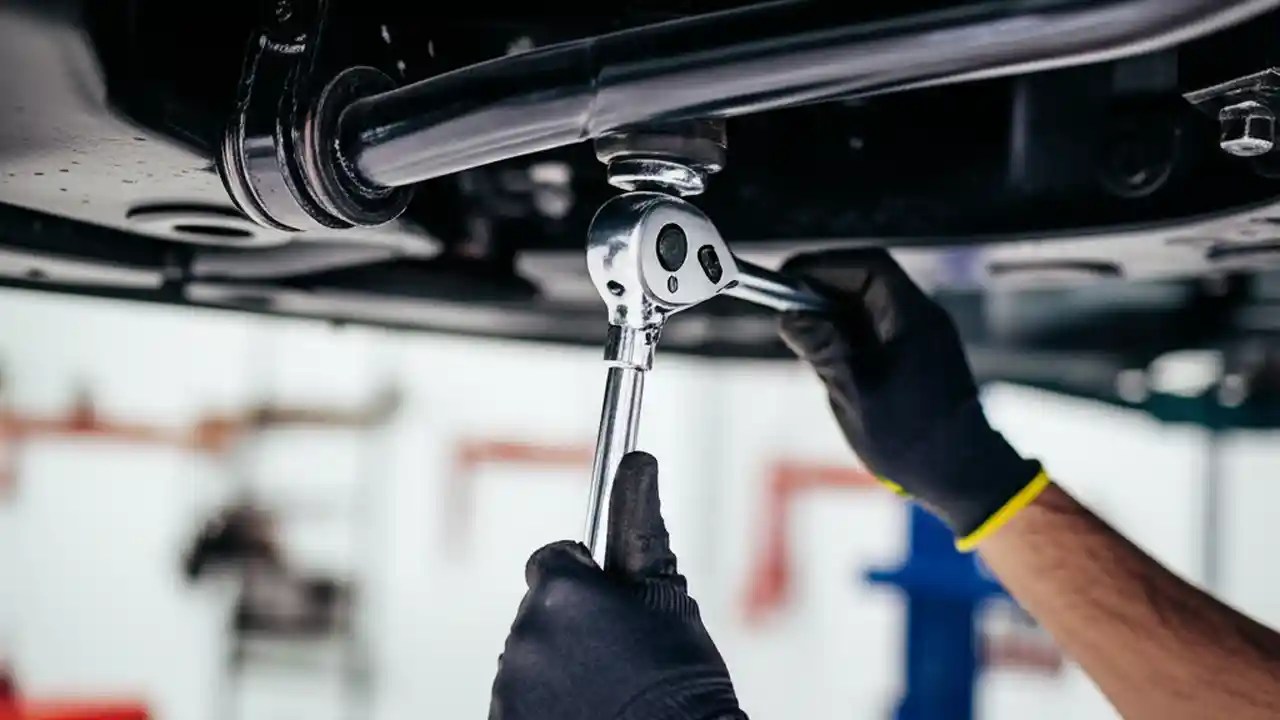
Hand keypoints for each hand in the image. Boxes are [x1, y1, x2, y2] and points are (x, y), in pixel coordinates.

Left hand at [489, 452, 744, 719]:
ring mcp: (510, 684)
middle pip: (544, 609)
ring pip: (533, 655)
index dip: (589, 579)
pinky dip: (548, 702)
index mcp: (561, 591)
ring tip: (610, 692)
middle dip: (576, 623)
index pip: (555, 558)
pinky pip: (522, 698)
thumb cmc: (679, 685)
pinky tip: (589, 710)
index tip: (614, 604)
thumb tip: (637, 466)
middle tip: (623, 654)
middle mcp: (525, 633)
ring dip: (561, 665)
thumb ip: (640, 528)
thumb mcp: (667, 598)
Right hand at [778, 249, 1046, 550]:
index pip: (868, 265)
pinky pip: (876, 326)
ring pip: (869, 303)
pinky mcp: (916, 354)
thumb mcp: (855, 395)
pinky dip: (846, 331)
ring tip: (798, 332)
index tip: (787, 277)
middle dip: (822, 287)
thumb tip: (789, 316)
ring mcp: (921, 336)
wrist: (963, 475)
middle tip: (784, 305)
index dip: (824, 264)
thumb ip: (822, 350)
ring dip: (831, 311)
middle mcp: (921, 318)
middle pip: (867, 279)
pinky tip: (824, 352)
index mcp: (914, 318)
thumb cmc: (912, 440)